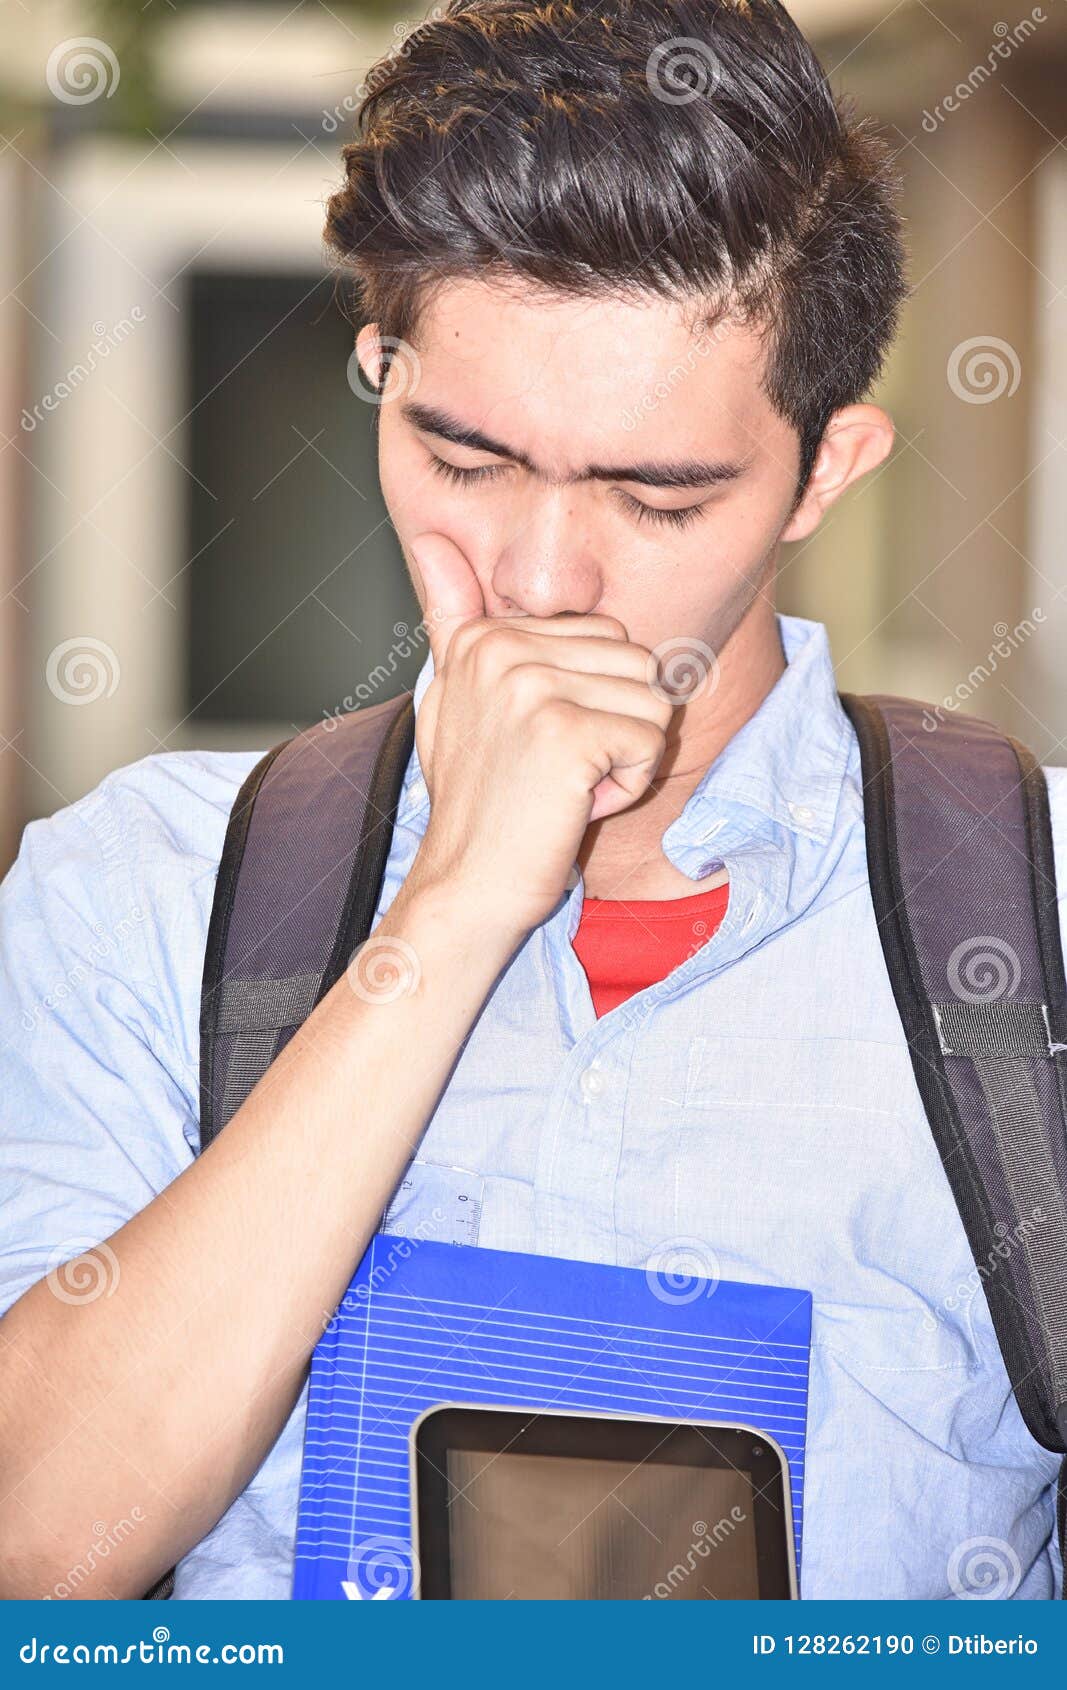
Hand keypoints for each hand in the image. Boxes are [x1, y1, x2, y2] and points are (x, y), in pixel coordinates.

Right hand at [405, 532, 675, 934]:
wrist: (467, 885)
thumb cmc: (477, 801)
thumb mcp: (454, 697)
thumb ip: (454, 619)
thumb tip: (430, 538)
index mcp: (485, 636)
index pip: (607, 637)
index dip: (592, 699)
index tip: (539, 743)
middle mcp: (504, 650)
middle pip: (637, 663)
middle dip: (617, 725)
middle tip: (558, 770)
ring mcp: (532, 689)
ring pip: (653, 701)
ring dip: (626, 757)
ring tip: (567, 784)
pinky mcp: (566, 734)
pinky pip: (652, 743)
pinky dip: (629, 787)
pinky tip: (576, 804)